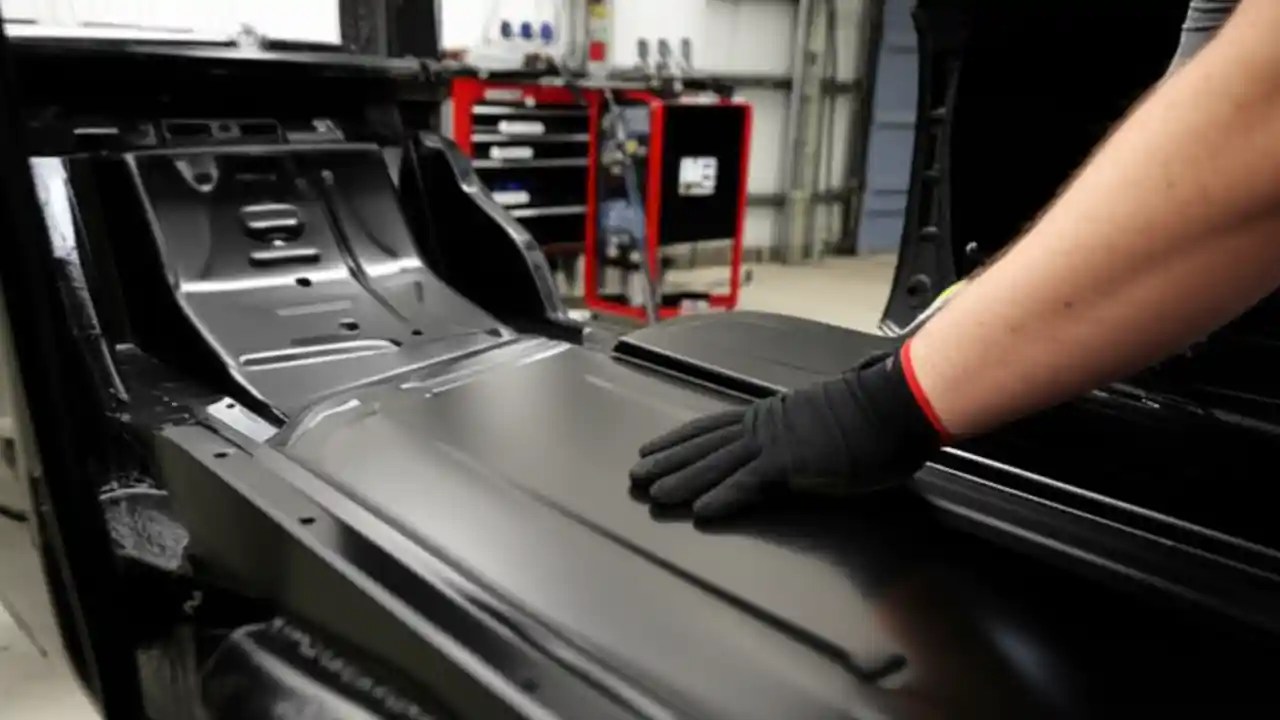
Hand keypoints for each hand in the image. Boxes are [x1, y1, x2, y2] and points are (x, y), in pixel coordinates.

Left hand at [629, 351, 941, 518]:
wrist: (891, 406)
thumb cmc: (869, 415)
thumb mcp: (823, 422)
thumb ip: (799, 433)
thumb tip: (795, 440)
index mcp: (770, 415)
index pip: (712, 427)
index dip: (678, 439)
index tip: (652, 447)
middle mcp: (763, 426)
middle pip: (703, 445)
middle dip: (666, 460)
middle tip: (634, 474)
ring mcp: (774, 444)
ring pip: (715, 463)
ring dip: (681, 479)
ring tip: (651, 493)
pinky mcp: (789, 464)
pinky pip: (748, 483)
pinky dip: (722, 496)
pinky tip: (699, 510)